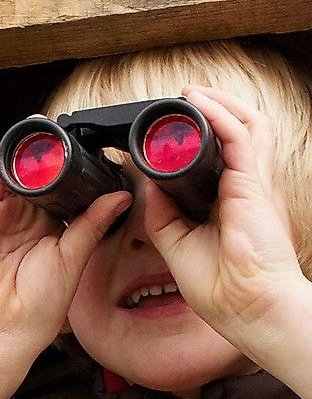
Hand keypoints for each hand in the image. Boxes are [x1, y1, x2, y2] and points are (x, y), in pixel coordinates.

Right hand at [0, 154, 130, 398]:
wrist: (2, 328)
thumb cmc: (39, 305)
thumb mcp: (73, 257)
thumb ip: (92, 222)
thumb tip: (122, 195)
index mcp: (50, 227)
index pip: (62, 188)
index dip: (74, 169)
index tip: (92, 149)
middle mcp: (24, 218)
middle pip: (38, 175)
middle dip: (50, 155)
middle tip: (68, 134)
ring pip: (14, 173)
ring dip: (27, 153)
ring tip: (45, 135)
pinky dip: (2, 161)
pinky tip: (18, 150)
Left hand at [142, 84, 308, 363]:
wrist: (245, 306)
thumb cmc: (219, 286)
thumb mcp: (176, 243)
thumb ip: (160, 212)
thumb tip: (144, 182)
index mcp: (229, 202)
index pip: (218, 158)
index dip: (199, 139)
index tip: (168, 132)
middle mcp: (244, 187)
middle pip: (237, 133)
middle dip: (213, 111)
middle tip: (182, 101)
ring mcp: (253, 182)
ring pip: (246, 124)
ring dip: (219, 103)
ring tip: (191, 93)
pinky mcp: (254, 182)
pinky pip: (242, 134)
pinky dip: (221, 114)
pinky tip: (200, 103)